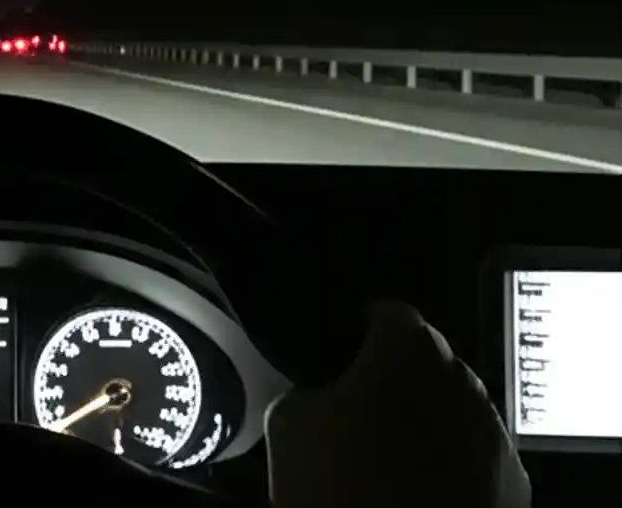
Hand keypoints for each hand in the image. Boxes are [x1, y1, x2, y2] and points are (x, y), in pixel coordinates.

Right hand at [264, 301, 530, 507]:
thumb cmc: (333, 483)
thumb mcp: (288, 421)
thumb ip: (312, 384)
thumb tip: (329, 386)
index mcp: (407, 350)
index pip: (387, 313)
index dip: (360, 332)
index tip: (341, 359)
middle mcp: (463, 378)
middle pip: (428, 358)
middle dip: (398, 377)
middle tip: (361, 414)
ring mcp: (494, 430)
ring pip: (456, 404)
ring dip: (428, 417)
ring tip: (391, 458)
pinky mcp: (513, 480)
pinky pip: (477, 452)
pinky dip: (454, 461)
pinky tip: (421, 487)